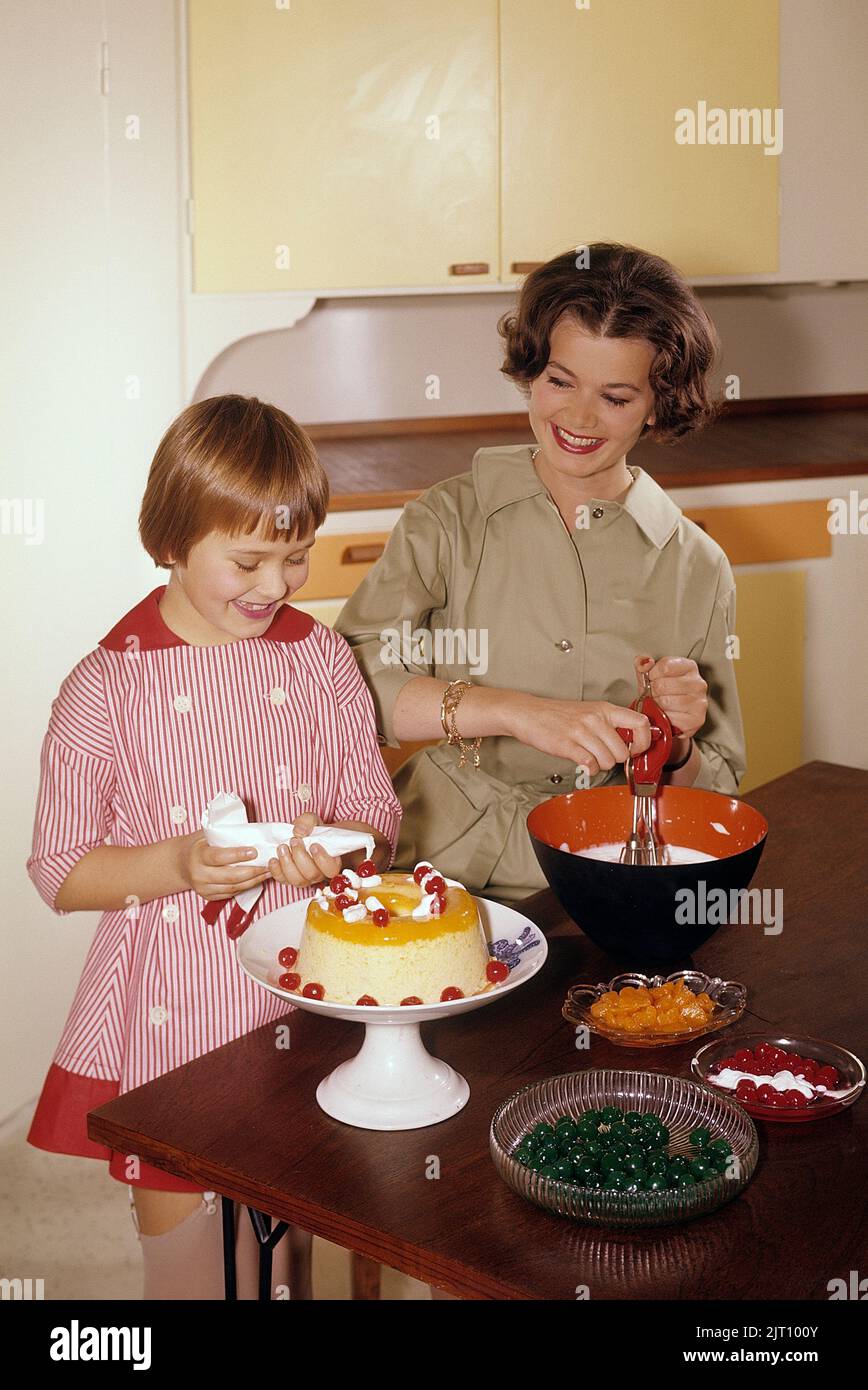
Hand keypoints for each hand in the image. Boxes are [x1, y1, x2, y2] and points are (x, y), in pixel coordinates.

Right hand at [178, 830, 269, 901]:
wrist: (179, 863)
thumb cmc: (198, 844)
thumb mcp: (206, 835)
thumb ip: (224, 834)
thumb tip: (252, 831)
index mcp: (198, 855)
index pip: (219, 857)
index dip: (238, 855)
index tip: (255, 851)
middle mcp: (199, 874)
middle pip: (230, 877)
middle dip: (252, 871)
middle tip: (268, 864)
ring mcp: (203, 888)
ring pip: (233, 887)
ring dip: (254, 880)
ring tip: (268, 871)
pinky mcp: (208, 897)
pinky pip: (231, 893)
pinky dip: (246, 886)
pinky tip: (257, 879)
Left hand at [267, 811, 342, 888]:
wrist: (300, 836)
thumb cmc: (311, 830)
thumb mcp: (312, 820)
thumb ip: (308, 822)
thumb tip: (299, 831)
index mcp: (331, 862)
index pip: (331, 869)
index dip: (322, 859)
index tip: (313, 845)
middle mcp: (318, 874)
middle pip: (312, 874)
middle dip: (300, 857)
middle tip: (294, 841)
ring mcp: (304, 878)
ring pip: (297, 880)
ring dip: (287, 864)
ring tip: (282, 848)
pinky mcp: (289, 879)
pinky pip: (282, 880)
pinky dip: (276, 870)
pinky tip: (273, 859)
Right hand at [505, 695, 651, 778]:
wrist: (528, 713)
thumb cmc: (558, 715)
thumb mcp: (590, 711)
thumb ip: (611, 724)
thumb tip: (631, 742)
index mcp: (605, 709)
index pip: (640, 723)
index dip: (643, 741)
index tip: (636, 749)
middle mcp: (596, 719)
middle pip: (623, 752)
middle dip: (615, 760)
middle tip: (603, 755)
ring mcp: (581, 731)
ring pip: (608, 761)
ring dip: (600, 765)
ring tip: (589, 756)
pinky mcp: (567, 745)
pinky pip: (590, 765)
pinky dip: (588, 769)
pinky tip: (582, 762)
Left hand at [634, 654, 706, 740]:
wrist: (669, 719)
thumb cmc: (661, 695)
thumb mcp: (650, 677)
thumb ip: (643, 665)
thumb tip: (645, 663)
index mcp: (689, 667)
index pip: (665, 666)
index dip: (652, 674)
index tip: (652, 679)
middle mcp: (698, 683)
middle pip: (662, 684)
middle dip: (653, 691)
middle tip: (655, 695)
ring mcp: (699, 702)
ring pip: (666, 701)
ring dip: (656, 705)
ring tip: (659, 705)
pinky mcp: (696, 720)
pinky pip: (670, 718)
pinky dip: (663, 718)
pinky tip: (665, 715)